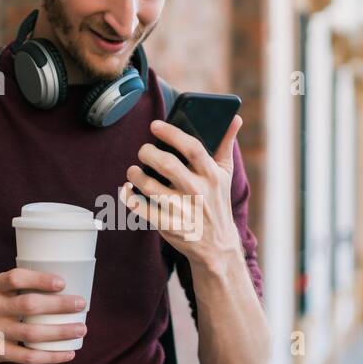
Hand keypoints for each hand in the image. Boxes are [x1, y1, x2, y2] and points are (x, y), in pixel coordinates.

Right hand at [0, 268, 87, 363]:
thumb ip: (22, 287)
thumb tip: (68, 285)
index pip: (15, 278)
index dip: (40, 279)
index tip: (62, 283)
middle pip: (29, 305)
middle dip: (59, 305)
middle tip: (81, 304)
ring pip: (32, 333)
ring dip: (61, 331)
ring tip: (81, 329)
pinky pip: (29, 356)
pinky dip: (51, 356)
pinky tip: (69, 353)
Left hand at [120, 115, 244, 267]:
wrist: (218, 245)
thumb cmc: (217, 202)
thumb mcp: (225, 174)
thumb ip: (226, 145)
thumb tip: (235, 118)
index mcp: (212, 175)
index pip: (192, 147)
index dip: (172, 133)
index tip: (155, 125)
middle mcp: (198, 192)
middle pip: (168, 165)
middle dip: (148, 152)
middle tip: (143, 150)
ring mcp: (183, 211)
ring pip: (151, 187)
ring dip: (136, 174)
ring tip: (134, 170)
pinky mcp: (169, 226)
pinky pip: (142, 209)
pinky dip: (130, 197)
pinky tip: (128, 189)